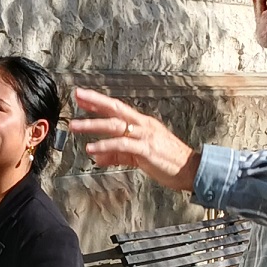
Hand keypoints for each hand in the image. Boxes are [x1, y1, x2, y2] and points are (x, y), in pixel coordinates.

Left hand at [66, 88, 199, 192]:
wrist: (191, 170)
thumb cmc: (167, 161)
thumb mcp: (138, 156)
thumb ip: (117, 155)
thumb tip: (98, 158)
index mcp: (142, 124)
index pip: (117, 108)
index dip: (99, 101)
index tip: (83, 96)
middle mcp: (143, 125)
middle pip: (116, 109)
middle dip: (95, 102)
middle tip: (77, 96)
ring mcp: (145, 136)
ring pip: (115, 126)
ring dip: (93, 125)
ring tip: (75, 126)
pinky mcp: (146, 150)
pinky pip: (123, 145)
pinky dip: (106, 146)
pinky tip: (92, 149)